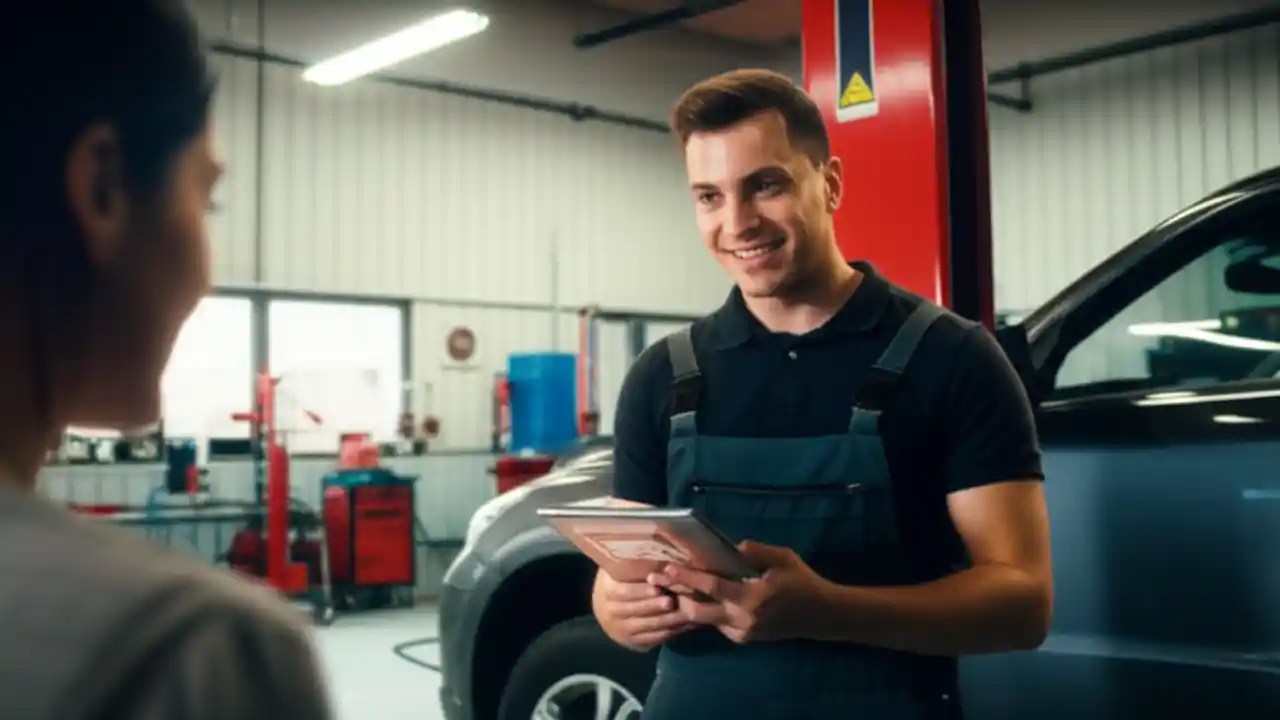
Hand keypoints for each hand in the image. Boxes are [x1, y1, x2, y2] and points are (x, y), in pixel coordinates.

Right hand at [595, 572, 696, 650]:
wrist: (607, 609)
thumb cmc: (620, 580)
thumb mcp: (620, 570)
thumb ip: (634, 565)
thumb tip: (656, 550)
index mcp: (606, 589)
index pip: (621, 591)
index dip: (640, 590)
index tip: (657, 587)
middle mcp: (609, 611)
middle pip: (634, 609)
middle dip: (654, 606)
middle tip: (671, 601)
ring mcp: (619, 629)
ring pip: (644, 626)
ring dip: (664, 620)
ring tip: (681, 614)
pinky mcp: (630, 642)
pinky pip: (651, 639)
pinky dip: (667, 633)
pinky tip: (681, 626)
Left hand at [651, 540, 829, 643]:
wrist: (820, 615)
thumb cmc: (801, 582)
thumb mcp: (782, 558)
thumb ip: (754, 551)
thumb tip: (730, 547)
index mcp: (751, 597)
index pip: (711, 586)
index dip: (687, 577)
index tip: (668, 568)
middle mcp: (742, 618)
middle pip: (697, 612)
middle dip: (677, 596)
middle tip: (659, 582)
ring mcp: (741, 632)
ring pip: (704, 621)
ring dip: (688, 605)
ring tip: (672, 589)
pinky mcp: (743, 638)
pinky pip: (717, 625)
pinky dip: (706, 612)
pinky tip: (697, 599)